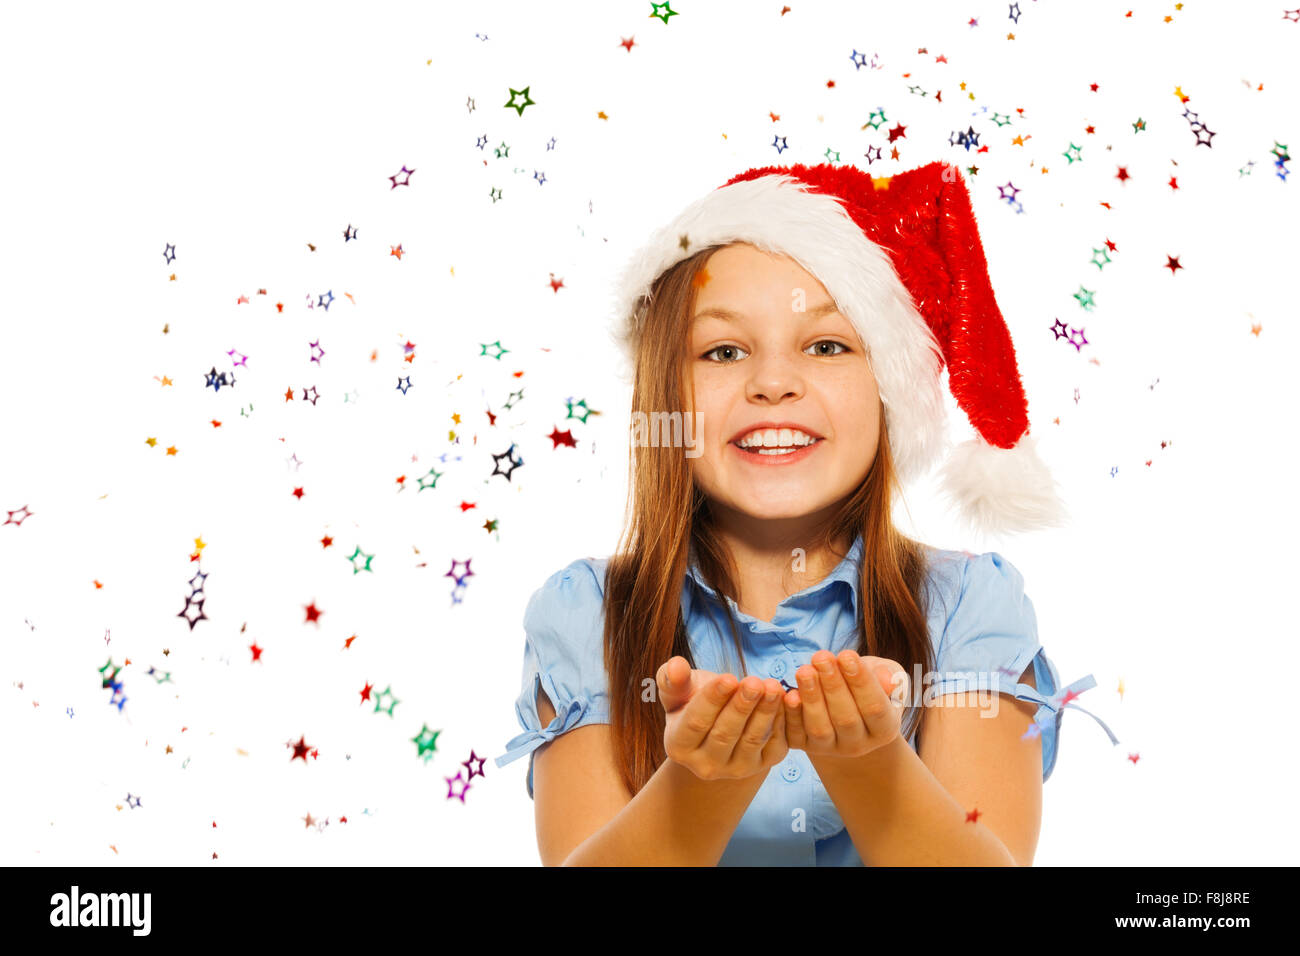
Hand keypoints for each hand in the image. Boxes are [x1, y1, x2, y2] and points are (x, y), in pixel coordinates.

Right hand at [656, 656, 788, 780]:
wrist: (718, 724)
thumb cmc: (693, 701)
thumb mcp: (677, 690)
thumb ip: (672, 679)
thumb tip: (675, 667)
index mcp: (679, 747)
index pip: (696, 723)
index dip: (712, 700)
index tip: (728, 677)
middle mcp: (705, 766)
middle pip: (725, 735)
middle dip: (741, 706)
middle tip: (754, 682)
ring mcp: (735, 770)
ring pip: (752, 740)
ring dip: (765, 712)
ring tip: (773, 686)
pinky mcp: (762, 766)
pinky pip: (774, 744)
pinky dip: (781, 721)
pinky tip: (786, 699)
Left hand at [783, 650, 905, 758]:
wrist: (845, 707)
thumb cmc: (867, 684)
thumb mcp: (884, 675)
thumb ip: (889, 676)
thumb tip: (888, 680)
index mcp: (884, 729)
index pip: (875, 708)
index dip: (861, 682)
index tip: (847, 655)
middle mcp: (859, 745)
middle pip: (846, 719)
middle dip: (832, 685)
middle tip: (821, 656)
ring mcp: (831, 748)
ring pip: (820, 728)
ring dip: (811, 698)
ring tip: (805, 670)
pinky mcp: (805, 746)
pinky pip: (796, 735)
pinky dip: (791, 715)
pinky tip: (789, 694)